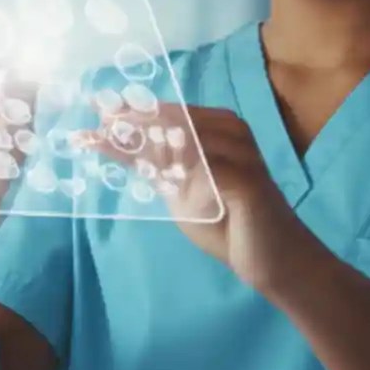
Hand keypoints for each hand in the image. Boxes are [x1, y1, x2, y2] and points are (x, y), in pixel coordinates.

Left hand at [93, 101, 307, 289]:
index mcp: (216, 129)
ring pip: (187, 134)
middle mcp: (230, 131)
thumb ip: (157, 167)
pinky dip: (175, 162)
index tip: (97, 110)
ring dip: (147, 135)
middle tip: (98, 119)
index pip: (167, 115)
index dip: (131, 112)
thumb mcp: (180, 192)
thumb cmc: (227, 223)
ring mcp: (241, 151)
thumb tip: (116, 144)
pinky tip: (148, 164)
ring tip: (111, 136)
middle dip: (133, 119)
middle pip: (174, 118)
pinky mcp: (248, 178)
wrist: (273, 259)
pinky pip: (206, 165)